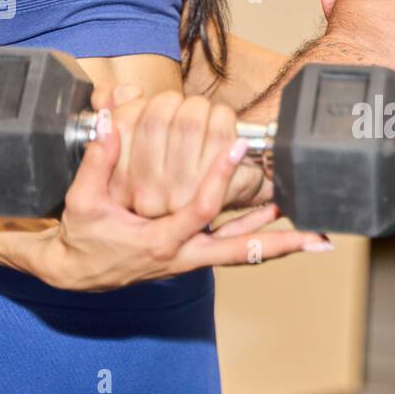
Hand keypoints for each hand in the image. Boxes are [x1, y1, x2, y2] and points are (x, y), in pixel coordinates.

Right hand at [39, 102, 327, 290]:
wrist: (76, 271)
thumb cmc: (82, 236)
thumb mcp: (82, 200)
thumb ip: (97, 161)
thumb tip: (108, 123)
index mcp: (160, 240)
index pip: (200, 208)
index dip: (219, 177)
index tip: (236, 147)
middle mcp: (184, 254)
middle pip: (243, 251)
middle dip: (282, 243)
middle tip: (318, 237)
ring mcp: (192, 258)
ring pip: (243, 253)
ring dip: (278, 242)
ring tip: (314, 233)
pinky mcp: (193, 255)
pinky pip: (232, 247)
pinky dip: (256, 236)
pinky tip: (276, 222)